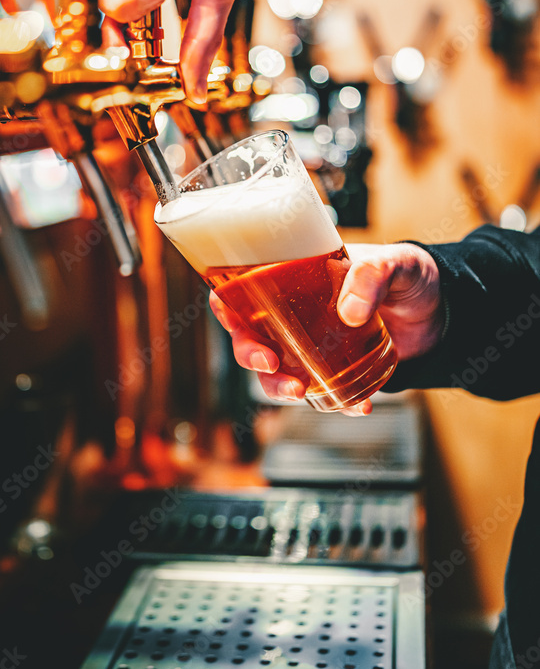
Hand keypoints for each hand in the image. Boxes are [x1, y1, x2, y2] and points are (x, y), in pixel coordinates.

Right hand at [209, 242, 443, 413]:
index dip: (226, 303)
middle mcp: (294, 315)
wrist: (443, 314)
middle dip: (249, 355)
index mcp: (296, 278)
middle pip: (249, 336)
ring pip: (275, 372)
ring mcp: (312, 346)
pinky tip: (357, 405)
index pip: (244, 288)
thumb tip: (349, 313)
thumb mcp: (396, 263)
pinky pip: (320, 393)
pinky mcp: (335, 372)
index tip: (231, 316)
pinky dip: (333, 404)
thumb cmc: (412, 275)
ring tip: (301, 393)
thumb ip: (373, 276)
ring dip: (278, 387)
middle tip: (270, 364)